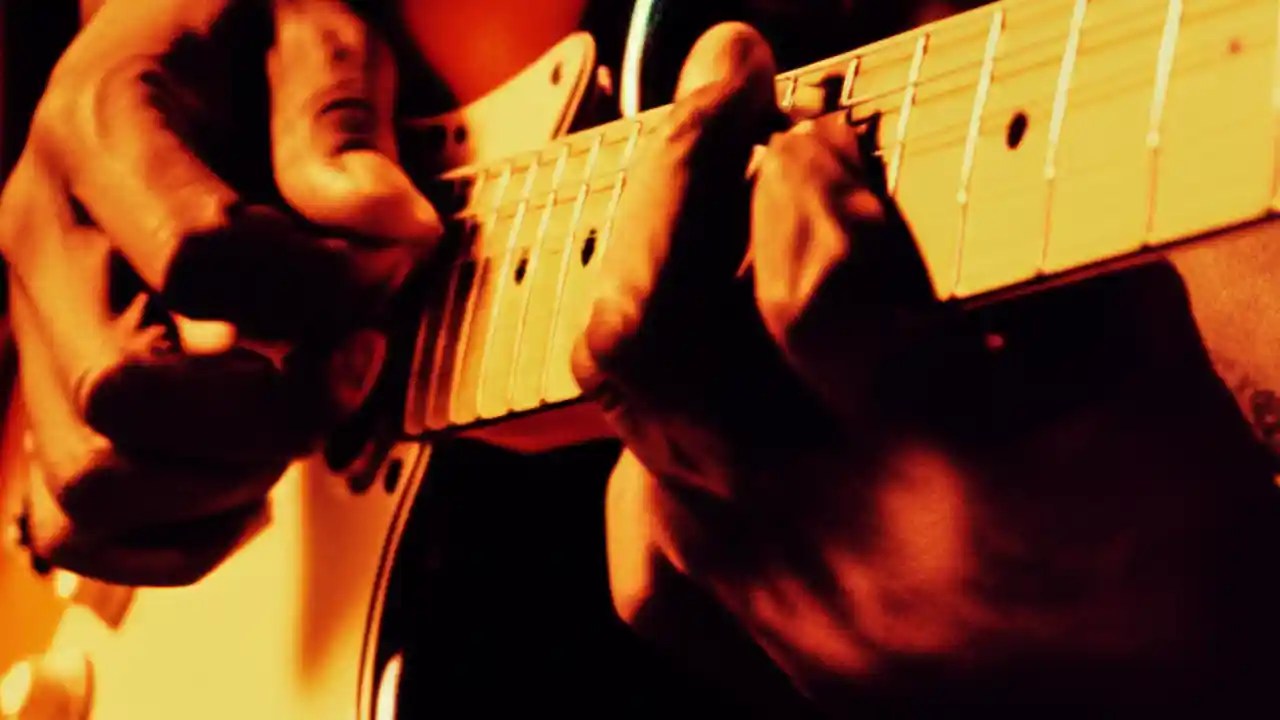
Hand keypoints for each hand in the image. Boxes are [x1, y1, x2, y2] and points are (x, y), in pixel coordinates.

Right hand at [1, 0, 439, 585]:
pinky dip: (172, 534)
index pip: (201, 259)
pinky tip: (251, 482)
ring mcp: (39, 324)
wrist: (188, 39)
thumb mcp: (314, 33)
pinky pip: (74, 521)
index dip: (323, 290)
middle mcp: (41, 236)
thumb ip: (340, 126)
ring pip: (92, 478)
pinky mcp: (59, 387)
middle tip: (353, 365)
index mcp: (100, 130)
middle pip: (124, 393)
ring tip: (302, 416)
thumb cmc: (246, 32)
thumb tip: (391, 230)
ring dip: (227, 476)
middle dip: (272, 407)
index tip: (389, 269)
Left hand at [577, 22, 1279, 707]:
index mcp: (953, 478)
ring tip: (706, 242)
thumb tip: (913, 165)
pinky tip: (711, 414)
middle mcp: (832, 558)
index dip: (800, 178)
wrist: (1184, 718)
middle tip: (708, 128)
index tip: (811, 131)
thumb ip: (1024, 261)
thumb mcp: (1145, 382)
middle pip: (652, 356)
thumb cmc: (1190, 556)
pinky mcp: (762, 656)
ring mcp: (779, 616)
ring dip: (660, 310)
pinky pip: (647, 556)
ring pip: (635, 437)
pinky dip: (661, 462)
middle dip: (665, 203)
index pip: (811, 290)